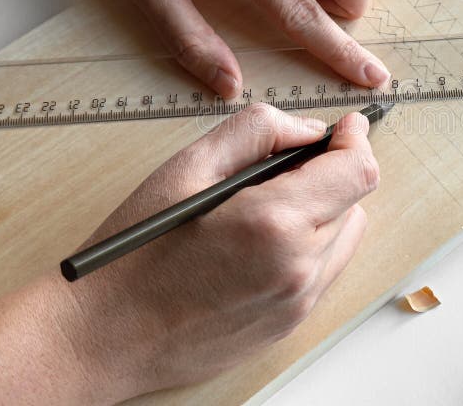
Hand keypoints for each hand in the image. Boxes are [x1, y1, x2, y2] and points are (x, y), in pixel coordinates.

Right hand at [62, 104, 377, 399]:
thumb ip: (259, 131)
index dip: (356, 140)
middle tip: (288, 164)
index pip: (357, 171)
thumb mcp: (188, 166)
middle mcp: (298, 268)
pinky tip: (264, 238)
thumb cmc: (136, 252)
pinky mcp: (289, 322)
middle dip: (333, 172)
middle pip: (356, 202)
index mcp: (275, 223)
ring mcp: (297, 302)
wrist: (105, 335)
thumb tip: (310, 131)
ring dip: (325, 209)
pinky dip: (311, 243)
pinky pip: (325, 269)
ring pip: (345, 237)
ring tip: (270, 203)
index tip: (347, 127)